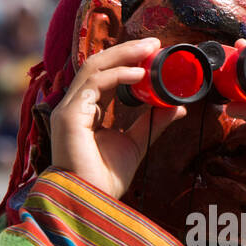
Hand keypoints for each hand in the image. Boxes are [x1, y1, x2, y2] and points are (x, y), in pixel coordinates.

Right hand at [49, 38, 184, 198]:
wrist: (88, 203)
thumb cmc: (104, 179)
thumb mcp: (136, 143)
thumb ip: (152, 123)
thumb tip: (176, 107)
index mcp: (86, 110)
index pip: (104, 74)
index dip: (127, 60)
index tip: (153, 52)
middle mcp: (74, 105)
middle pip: (98, 65)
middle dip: (127, 50)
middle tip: (154, 43)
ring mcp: (69, 109)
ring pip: (94, 67)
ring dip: (123, 55)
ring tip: (149, 50)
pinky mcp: (69, 116)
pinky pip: (94, 84)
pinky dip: (117, 75)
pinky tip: (139, 74)